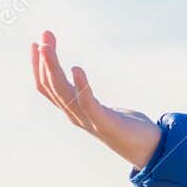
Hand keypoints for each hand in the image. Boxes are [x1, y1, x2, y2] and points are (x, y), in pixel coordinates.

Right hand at [31, 30, 161, 169]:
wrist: (149, 150)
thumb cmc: (128, 127)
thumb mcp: (101, 109)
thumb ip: (88, 98)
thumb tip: (80, 81)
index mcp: (73, 110)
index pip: (46, 87)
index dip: (38, 67)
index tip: (37, 43)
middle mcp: (75, 115)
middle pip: (50, 85)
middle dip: (44, 60)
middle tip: (44, 36)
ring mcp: (88, 119)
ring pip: (62, 91)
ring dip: (53, 67)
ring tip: (49, 46)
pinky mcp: (104, 122)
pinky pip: (87, 102)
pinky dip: (81, 85)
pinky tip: (76, 68)